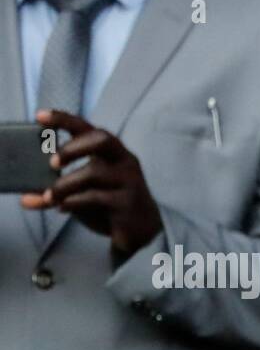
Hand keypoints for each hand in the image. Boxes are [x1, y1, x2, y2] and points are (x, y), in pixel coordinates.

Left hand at [20, 109, 161, 255]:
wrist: (143, 232)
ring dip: (66, 184)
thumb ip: (57, 193)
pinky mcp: (129, 202)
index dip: (64, 119)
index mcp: (112, 153)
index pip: (88, 129)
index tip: (40, 117)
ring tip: (51, 197)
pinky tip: (64, 208)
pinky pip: (97, 197)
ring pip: (94, 172)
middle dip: (72, 148)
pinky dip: (74, 201)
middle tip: (52, 163)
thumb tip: (26, 200)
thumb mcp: (83, 193)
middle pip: (101, 140)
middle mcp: (124, 161)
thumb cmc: (112, 205)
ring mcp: (130, 181)